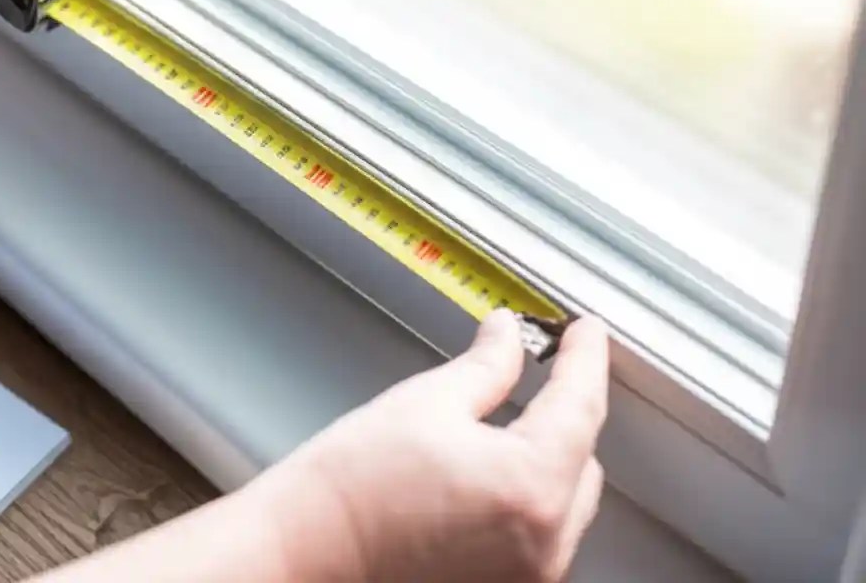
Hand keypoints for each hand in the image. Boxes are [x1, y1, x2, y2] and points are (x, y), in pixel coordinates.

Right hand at [257, 310, 609, 581]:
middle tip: (527, 376)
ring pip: (565, 501)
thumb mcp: (425, 403)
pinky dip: (523, 502)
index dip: (585, 356)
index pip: (581, 403)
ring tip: (485, 439)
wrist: (306, 551)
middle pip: (583, 459)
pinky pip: (541, 535)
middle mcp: (544, 540)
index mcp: (531, 484)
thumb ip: (486, 365)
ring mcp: (529, 573)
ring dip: (544, 462)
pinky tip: (478, 482)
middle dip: (559, 414)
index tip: (584, 331)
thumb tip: (509, 337)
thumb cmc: (349, 492)